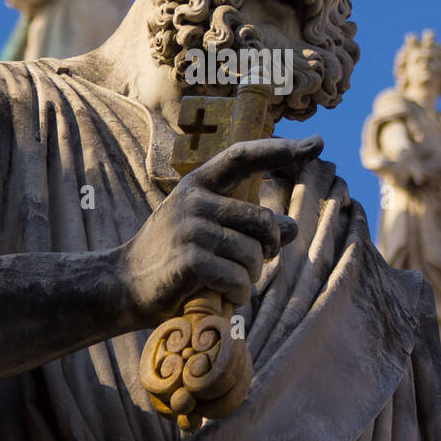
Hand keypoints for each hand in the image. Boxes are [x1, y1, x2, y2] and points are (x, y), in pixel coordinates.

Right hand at [118, 135, 321, 322]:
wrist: (124, 284)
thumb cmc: (173, 256)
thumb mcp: (208, 230)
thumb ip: (247, 224)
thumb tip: (291, 228)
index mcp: (198, 183)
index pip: (243, 156)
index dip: (279, 149)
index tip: (316, 144)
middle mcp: (194, 199)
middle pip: (262, 220)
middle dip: (268, 248)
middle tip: (256, 264)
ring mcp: (189, 228)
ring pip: (253, 254)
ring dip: (250, 277)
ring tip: (231, 283)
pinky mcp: (189, 260)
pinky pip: (238, 278)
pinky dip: (239, 294)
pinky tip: (222, 297)